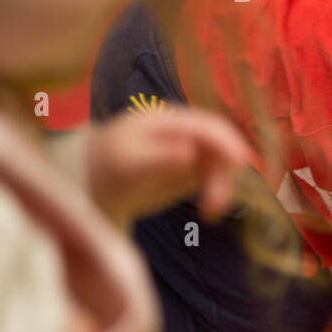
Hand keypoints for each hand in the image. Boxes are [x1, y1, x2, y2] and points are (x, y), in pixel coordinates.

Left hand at [87, 106, 253, 224]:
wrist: (92, 186)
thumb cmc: (106, 170)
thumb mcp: (129, 164)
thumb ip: (161, 157)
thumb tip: (191, 151)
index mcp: (168, 120)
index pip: (207, 126)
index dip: (227, 142)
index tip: (239, 163)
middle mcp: (185, 131)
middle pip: (219, 145)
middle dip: (225, 171)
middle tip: (218, 202)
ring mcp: (191, 149)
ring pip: (221, 164)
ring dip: (222, 185)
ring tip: (210, 211)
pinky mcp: (193, 169)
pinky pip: (215, 178)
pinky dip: (217, 193)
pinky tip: (208, 211)